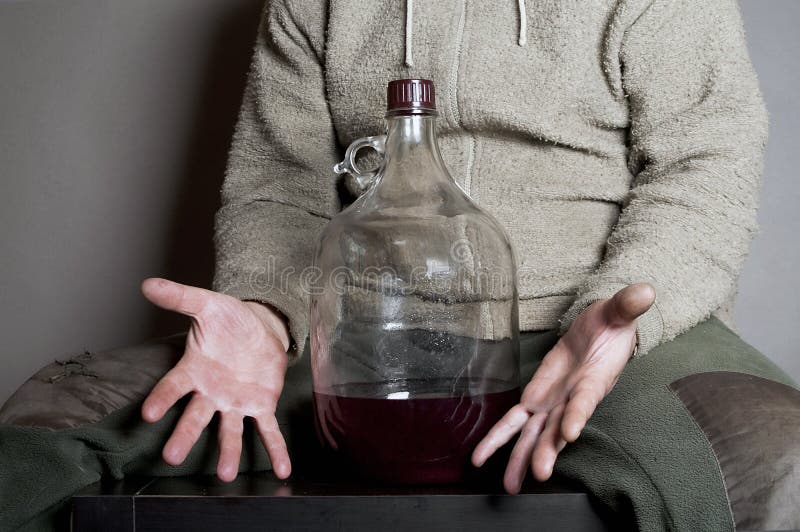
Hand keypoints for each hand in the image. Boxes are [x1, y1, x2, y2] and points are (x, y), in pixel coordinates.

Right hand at [140, 278, 291, 481]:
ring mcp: (235, 403)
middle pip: (194, 417)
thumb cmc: (228, 320)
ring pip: (228, 431)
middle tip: (171, 458)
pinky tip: (282, 470)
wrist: (260, 327)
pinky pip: (267, 431)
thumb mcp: (207, 304)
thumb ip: (179, 297)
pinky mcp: (260, 406)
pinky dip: (275, 450)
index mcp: (193, 370)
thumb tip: (147, 283)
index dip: (161, 399)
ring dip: (226, 452)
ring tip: (224, 475)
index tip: (148, 414)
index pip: (172, 387)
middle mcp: (211, 393)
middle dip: (183, 436)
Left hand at [472, 283, 655, 493]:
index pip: (586, 399)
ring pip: (536, 433)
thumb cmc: (610, 324)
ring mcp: (554, 400)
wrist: (599, 332)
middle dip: (548, 450)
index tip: (571, 433)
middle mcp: (572, 397)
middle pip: (559, 427)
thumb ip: (628, 304)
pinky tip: (484, 458)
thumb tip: (645, 291)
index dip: (578, 414)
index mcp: (593, 379)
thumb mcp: (618, 310)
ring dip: (521, 457)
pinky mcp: (538, 397)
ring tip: (510, 485)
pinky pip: (516, 420)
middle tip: (539, 474)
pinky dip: (501, 437)